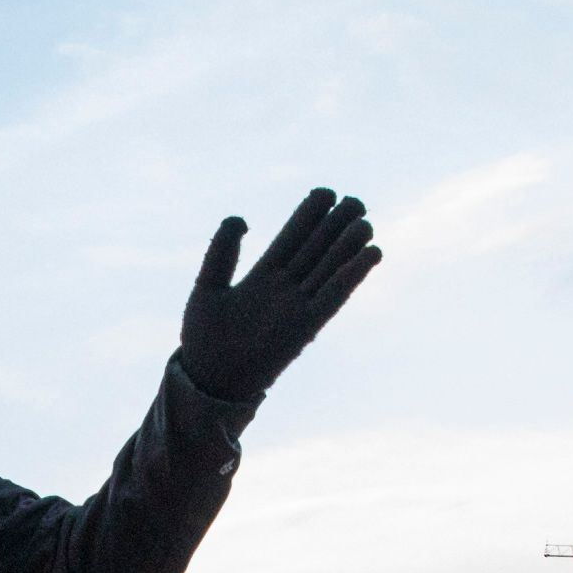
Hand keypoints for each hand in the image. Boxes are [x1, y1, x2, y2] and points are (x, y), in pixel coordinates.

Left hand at [177, 189, 379, 400]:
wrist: (208, 380)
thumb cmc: (202, 338)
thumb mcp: (207, 285)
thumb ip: (222, 251)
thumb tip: (241, 218)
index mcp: (262, 275)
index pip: (291, 238)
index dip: (308, 216)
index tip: (325, 192)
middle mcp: (285, 288)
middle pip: (316, 249)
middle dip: (335, 224)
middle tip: (355, 200)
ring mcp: (298, 306)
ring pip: (329, 269)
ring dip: (348, 246)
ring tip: (364, 221)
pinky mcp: (307, 326)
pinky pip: (335, 296)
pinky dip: (352, 275)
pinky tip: (371, 254)